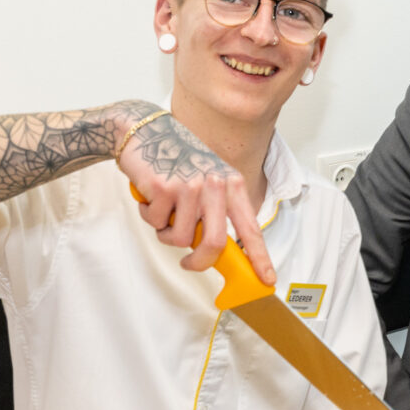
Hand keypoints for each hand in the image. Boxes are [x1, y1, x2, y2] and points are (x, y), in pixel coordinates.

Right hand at [115, 109, 276, 283]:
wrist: (143, 131)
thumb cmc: (176, 158)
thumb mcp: (209, 177)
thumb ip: (216, 209)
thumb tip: (218, 248)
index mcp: (231, 184)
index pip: (250, 227)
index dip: (259, 257)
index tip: (266, 278)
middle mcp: (215, 185)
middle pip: (215, 243)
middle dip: (200, 262)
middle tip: (189, 263)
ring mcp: (190, 186)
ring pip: (181, 238)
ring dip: (168, 233)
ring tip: (164, 211)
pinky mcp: (164, 188)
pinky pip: (157, 224)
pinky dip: (150, 218)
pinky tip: (151, 198)